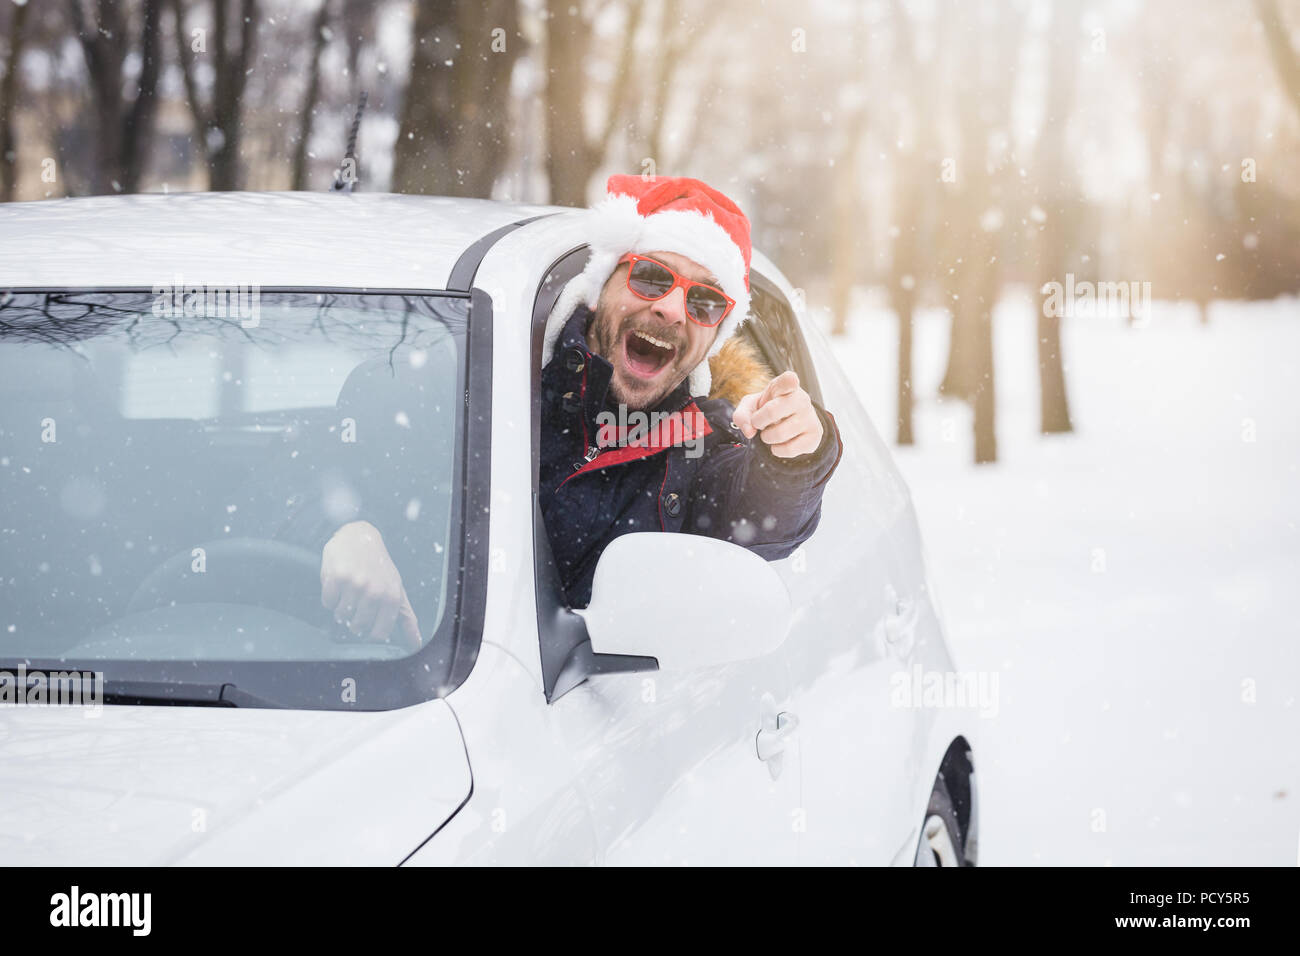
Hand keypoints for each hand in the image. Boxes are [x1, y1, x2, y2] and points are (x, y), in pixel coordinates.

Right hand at [320, 520, 421, 650]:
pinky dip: (330, 597)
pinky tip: (338, 584)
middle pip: (357, 627)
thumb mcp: (398, 590)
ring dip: (341, 608)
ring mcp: (355, 584)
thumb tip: (416, 645)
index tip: (368, 624)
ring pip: (340, 616)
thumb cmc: (380, 568)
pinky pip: (327, 602)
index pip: (378, 634)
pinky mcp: (336, 577)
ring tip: (349, 591)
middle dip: (354, 619)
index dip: (370, 633)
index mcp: (392, 597)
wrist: (359, 537)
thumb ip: (407, 618)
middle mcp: (374, 591)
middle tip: (358, 602)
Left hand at [731, 370, 824, 458]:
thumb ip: (742, 415)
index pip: (789, 380)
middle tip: (759, 423)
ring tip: (769, 433)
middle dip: (758, 422)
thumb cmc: (767, 409)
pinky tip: (779, 444)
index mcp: (785, 386)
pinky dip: (777, 450)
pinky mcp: (814, 436)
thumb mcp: (750, 406)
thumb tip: (750, 431)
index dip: (790, 381)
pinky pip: (789, 449)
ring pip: (779, 434)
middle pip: (772, 411)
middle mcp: (801, 399)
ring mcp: (810, 417)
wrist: (786, 423)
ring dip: (767, 438)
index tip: (792, 381)